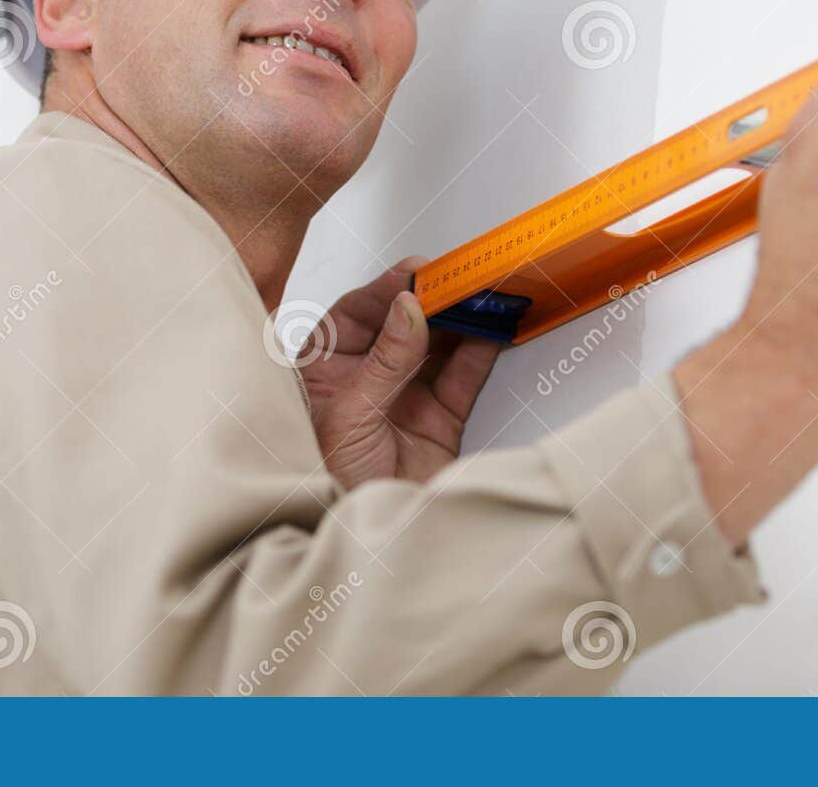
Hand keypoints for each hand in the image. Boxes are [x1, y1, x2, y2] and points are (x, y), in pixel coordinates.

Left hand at [299, 256, 502, 487]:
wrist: (359, 546)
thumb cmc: (328, 482)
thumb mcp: (350, 414)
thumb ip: (385, 361)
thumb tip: (408, 309)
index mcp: (325, 367)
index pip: (358, 312)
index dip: (389, 288)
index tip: (419, 271)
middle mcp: (366, 376)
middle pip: (404, 322)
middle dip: (433, 299)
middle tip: (460, 278)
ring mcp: (406, 396)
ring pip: (439, 344)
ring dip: (461, 319)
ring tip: (484, 295)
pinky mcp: (439, 421)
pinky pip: (463, 376)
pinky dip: (481, 352)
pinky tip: (493, 329)